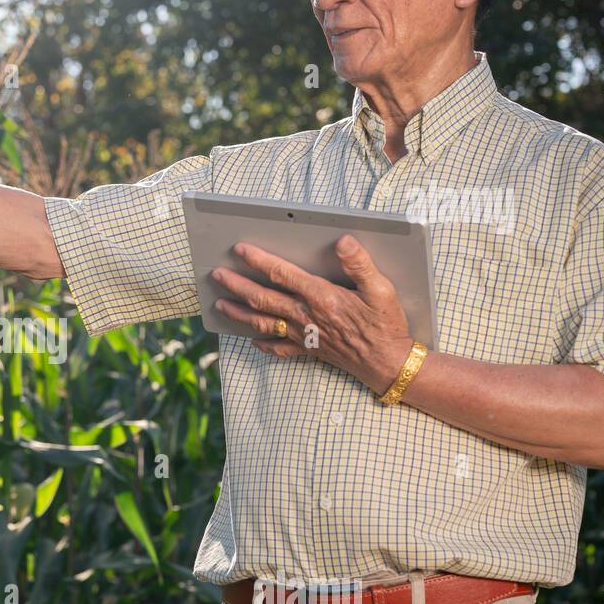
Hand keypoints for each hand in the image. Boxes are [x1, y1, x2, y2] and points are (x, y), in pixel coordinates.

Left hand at [210, 234, 415, 392]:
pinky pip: (279, 349)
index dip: (258, 260)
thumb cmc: (385, 324)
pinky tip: (252, 341)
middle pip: (262, 298)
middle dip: (236, 285)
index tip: (239, 249)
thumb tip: (343, 240)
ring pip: (262, 322)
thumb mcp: (380, 288)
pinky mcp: (308, 350)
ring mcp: (303, 335)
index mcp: (320, 296)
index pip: (281, 274)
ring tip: (220, 305)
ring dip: (239, 313)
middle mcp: (305, 316)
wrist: (387, 362)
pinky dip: (263, 345)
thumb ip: (360, 263)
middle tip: (216, 275)